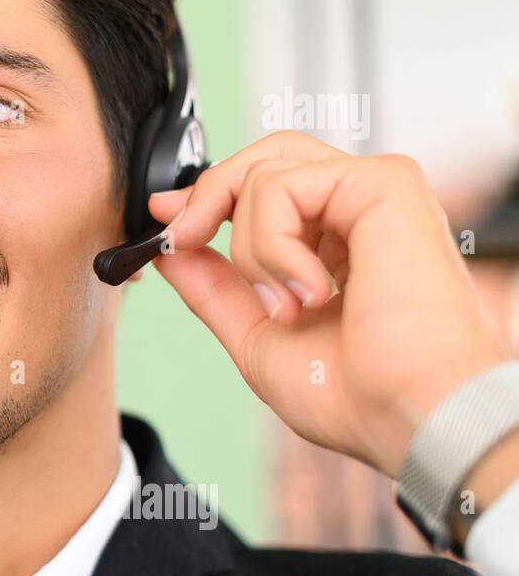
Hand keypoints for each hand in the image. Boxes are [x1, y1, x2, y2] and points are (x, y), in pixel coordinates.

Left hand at [148, 130, 509, 478]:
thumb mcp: (257, 336)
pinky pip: (281, 186)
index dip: (210, 198)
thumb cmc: (355, 395)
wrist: (407, 415)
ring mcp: (373, 191)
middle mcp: (359, 210)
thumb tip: (170, 248)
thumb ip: (214, 288)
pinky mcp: (384, 182)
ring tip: (288, 305)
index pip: (266, 188)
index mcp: (338, 242)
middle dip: (209, 197)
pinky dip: (273, 245)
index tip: (169, 227)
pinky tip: (312, 292)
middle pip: (264, 160)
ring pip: (263, 175)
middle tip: (183, 240)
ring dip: (251, 249)